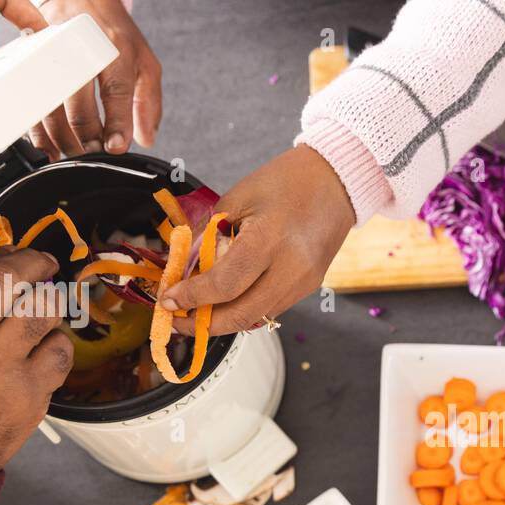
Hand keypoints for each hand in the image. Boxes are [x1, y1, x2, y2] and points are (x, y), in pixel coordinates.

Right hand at [0, 247, 73, 471]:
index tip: (10, 249)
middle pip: (4, 279)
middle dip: (32, 262)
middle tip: (44, 262)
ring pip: (40, 309)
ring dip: (50, 300)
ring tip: (49, 302)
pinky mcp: (27, 394)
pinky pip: (59, 351)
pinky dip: (59, 343)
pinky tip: (50, 346)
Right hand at [25, 0, 160, 157]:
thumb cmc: (113, 33)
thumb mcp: (144, 62)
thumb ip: (149, 102)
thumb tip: (146, 138)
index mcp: (114, 50)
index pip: (116, 91)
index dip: (116, 122)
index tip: (114, 147)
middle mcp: (81, 49)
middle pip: (79, 102)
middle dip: (85, 136)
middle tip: (93, 153)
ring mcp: (53, 53)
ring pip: (50, 103)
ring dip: (60, 137)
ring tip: (73, 153)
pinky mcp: (33, 58)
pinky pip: (31, 100)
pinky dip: (38, 128)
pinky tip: (48, 144)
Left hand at [162, 146, 355, 334]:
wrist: (336, 181)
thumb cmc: (287, 181)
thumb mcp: (238, 198)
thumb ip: (208, 234)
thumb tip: (184, 267)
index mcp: (269, 239)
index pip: (223, 285)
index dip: (191, 298)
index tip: (169, 299)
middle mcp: (290, 268)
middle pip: (241, 315)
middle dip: (204, 323)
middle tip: (178, 319)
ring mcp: (303, 282)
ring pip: (256, 317)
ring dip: (223, 320)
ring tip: (197, 311)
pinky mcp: (309, 286)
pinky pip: (271, 308)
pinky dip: (245, 308)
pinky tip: (227, 300)